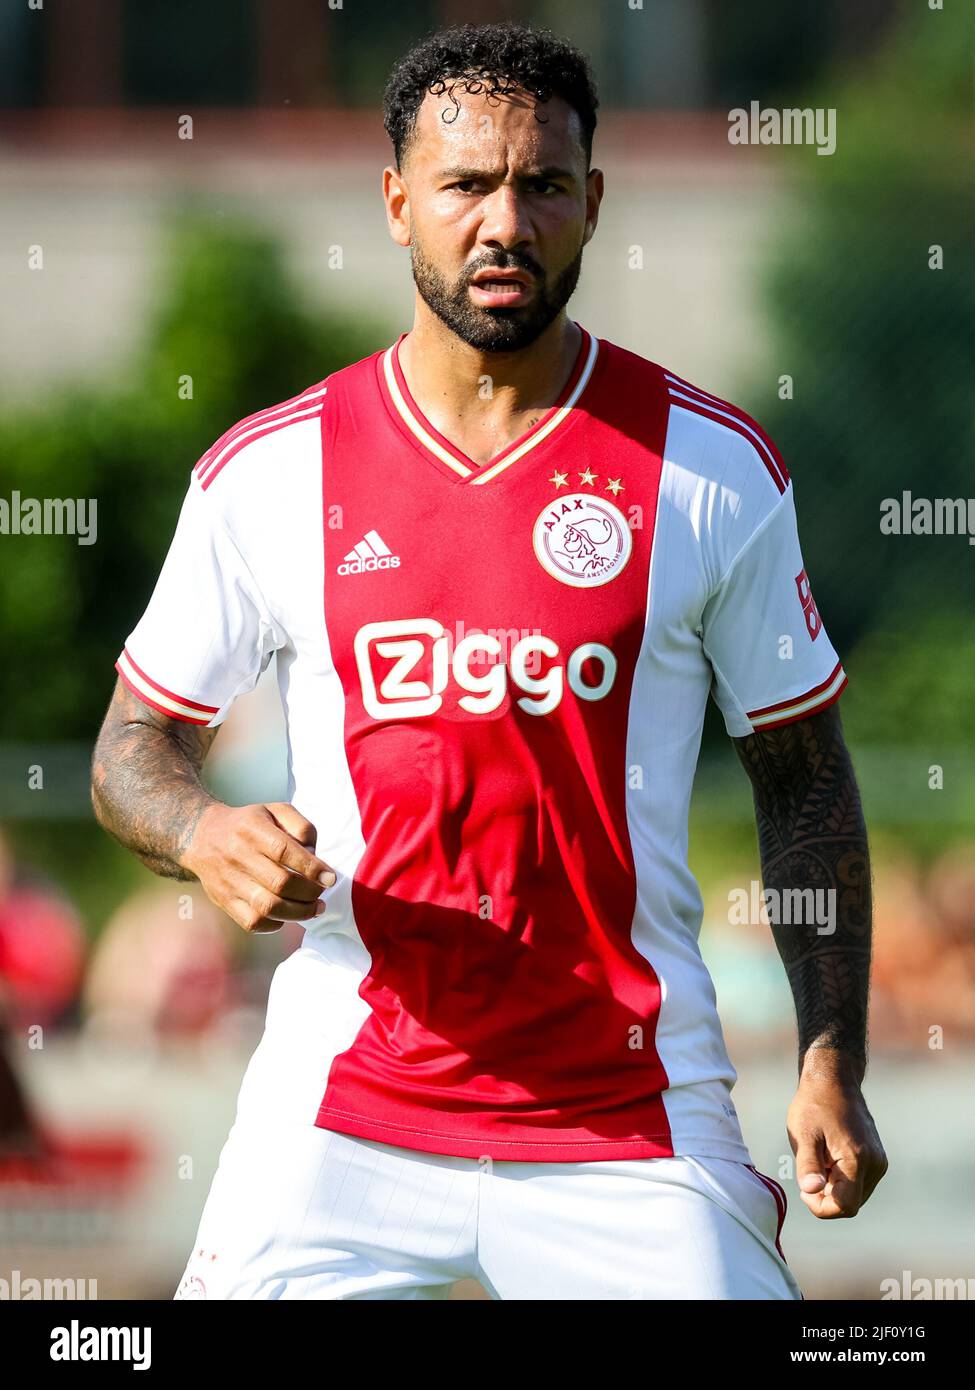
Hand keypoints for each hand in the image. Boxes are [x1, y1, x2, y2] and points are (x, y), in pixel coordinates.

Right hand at [180, 800, 336, 932]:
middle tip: (322, 893)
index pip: (285, 851)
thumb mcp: (275, 811)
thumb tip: (315, 854)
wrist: (202, 835)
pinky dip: (275, 924)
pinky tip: (287, 916)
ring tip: (314, 909)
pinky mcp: (224, 900)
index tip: (330, 878)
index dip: (312, 868)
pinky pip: (252, 922)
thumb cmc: (249, 824)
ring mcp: (229, 881)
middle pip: (280, 883)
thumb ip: (301, 826)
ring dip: (298, 913)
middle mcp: (238, 855)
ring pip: (267, 906)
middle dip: (309, 893)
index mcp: (253, 829)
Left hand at [786, 1067, 887, 1218]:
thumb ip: (807, 1165)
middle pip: (851, 1204)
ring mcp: (879, 1162)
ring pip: (855, 1195)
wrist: (834, 1081)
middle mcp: (875, 1164)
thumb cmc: (814, 1106)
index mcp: (857, 1160)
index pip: (845, 1207)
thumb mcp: (803, 1134)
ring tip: (820, 1159)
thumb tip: (811, 1190)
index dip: (821, 1207)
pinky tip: (829, 1157)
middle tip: (809, 1169)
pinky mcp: (878, 1159)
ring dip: (834, 1188)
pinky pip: (860, 1183)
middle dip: (826, 1196)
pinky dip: (842, 1179)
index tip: (804, 1189)